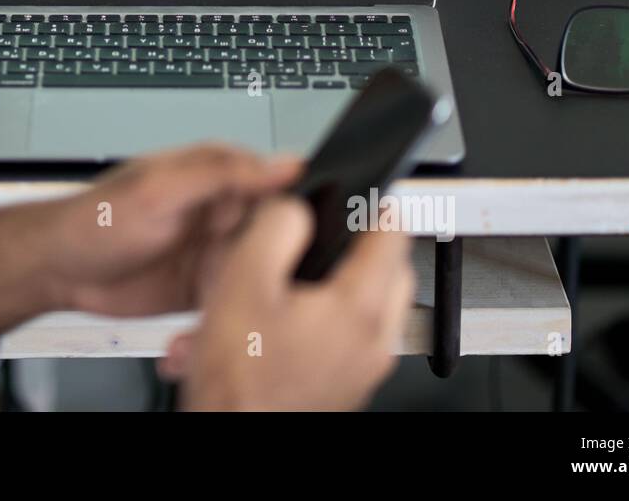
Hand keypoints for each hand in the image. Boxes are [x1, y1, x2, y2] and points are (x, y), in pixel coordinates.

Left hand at [0, 144, 299, 351]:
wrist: (58, 270)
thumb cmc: (97, 219)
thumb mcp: (160, 190)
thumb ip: (220, 174)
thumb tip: (283, 163)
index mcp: (219, 178)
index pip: (280, 189)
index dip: (298, 215)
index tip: (308, 241)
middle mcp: (223, 215)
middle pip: (278, 237)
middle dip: (280, 264)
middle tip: (270, 288)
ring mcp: (216, 254)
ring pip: (262, 275)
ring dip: (256, 296)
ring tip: (232, 309)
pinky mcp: (206, 290)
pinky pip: (237, 304)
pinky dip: (233, 318)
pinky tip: (217, 326)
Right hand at [167, 197, 414, 410]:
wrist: (233, 436)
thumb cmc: (238, 379)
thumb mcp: (244, 281)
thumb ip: (276, 229)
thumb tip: (296, 206)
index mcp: (359, 308)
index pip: (395, 234)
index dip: (377, 203)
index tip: (364, 193)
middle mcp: (373, 343)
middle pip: (393, 272)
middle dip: (367, 245)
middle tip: (336, 231)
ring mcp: (362, 370)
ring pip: (373, 308)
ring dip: (349, 284)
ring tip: (301, 278)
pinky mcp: (345, 388)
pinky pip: (351, 339)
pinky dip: (330, 320)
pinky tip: (284, 322)